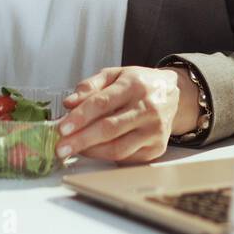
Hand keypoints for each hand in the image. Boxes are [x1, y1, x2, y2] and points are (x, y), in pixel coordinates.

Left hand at [56, 66, 194, 163]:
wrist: (173, 94)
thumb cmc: (138, 84)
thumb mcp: (115, 75)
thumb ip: (90, 86)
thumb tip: (69, 103)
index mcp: (134, 85)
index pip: (102, 103)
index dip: (80, 117)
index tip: (62, 128)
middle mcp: (147, 108)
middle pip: (109, 129)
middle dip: (81, 140)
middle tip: (61, 148)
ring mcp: (154, 130)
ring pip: (118, 148)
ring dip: (92, 152)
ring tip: (74, 150)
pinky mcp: (157, 147)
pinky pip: (127, 158)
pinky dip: (107, 157)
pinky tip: (94, 151)